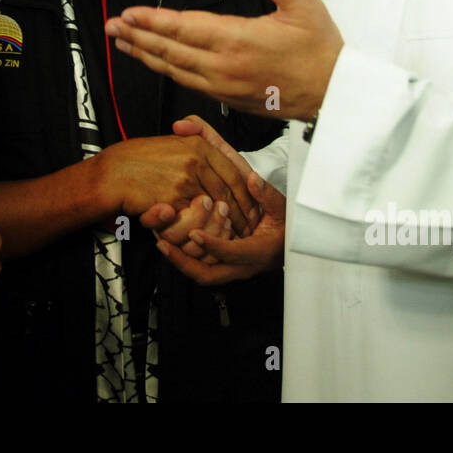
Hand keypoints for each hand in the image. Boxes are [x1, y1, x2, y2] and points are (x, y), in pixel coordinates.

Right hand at [93, 134, 259, 233]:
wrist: (112, 173)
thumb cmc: (137, 159)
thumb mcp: (171, 143)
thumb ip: (194, 143)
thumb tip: (215, 151)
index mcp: (199, 145)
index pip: (234, 172)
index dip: (246, 193)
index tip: (251, 206)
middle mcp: (196, 160)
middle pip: (229, 191)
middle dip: (241, 212)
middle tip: (248, 226)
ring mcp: (185, 180)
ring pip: (217, 206)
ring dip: (227, 224)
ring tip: (234, 235)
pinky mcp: (173, 199)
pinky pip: (196, 218)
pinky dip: (207, 229)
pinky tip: (212, 236)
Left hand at [106, 0, 342, 118]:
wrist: (334, 94)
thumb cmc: (320, 46)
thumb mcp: (303, 3)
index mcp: (239, 40)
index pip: (184, 29)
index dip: (153, 21)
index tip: (127, 14)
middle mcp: (224, 67)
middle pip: (170, 51)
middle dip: (137, 37)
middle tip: (110, 27)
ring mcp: (224, 87)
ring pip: (175, 70)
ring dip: (145, 55)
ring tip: (121, 43)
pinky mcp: (228, 98)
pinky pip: (188, 83)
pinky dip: (166, 70)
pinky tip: (154, 61)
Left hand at [154, 169, 285, 285]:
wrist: (292, 248)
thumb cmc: (288, 228)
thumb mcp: (283, 209)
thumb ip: (266, 195)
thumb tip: (252, 178)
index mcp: (258, 253)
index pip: (232, 253)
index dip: (212, 244)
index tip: (194, 233)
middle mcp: (243, 267)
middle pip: (208, 274)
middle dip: (183, 261)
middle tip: (163, 244)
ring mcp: (232, 270)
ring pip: (202, 274)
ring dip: (180, 260)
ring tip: (161, 242)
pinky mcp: (225, 268)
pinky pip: (203, 268)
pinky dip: (186, 258)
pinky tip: (171, 243)